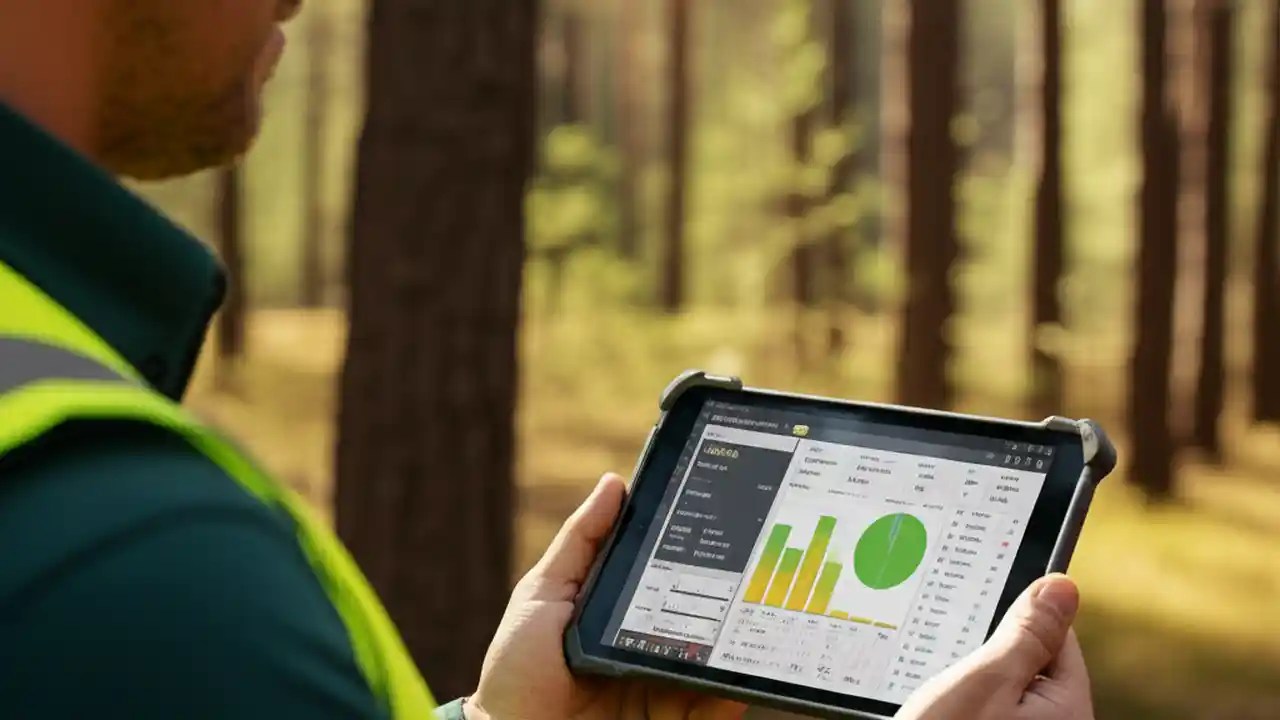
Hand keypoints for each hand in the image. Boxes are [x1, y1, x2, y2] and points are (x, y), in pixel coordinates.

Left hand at [467, 474, 747, 719]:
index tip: (723, 520)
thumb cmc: (516, 668)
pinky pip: (710, 709)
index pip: (669, 576)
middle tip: (753, 573)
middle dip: (729, 599)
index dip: (695, 552)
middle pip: (700, 618)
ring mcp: (661, 685)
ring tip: (754, 623)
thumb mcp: (543, 593)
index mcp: (623, 611)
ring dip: (734, 645)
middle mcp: (647, 645)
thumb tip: (615, 483)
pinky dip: (728, 695)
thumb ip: (580, 542)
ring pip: (711, 661)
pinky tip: (740, 677)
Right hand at [895, 574, 1092, 719]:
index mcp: (1071, 712)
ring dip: (971, 688)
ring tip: (942, 703)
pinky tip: (942, 718)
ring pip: (1005, 696)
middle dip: (989, 659)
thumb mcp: (985, 681)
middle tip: (951, 671)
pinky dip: (964, 712)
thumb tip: (1063, 587)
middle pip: (1032, 669)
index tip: (978, 617)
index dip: (1016, 623)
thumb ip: (1026, 634)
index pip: (1058, 640)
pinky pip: (990, 717)